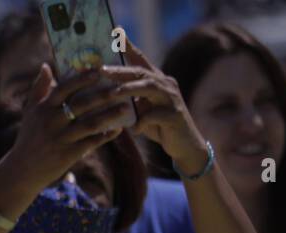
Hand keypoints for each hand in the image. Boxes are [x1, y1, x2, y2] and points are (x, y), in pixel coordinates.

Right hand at [0, 64, 132, 202]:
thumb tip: (46, 65)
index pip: (64, 89)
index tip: (98, 70)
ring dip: (110, 115)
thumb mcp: (30, 112)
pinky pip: (91, 143)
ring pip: (90, 124)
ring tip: (126, 107)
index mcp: (44, 109)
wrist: (22, 170)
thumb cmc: (28, 138)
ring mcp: (61, 139)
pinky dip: (105, 136)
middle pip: (82, 104)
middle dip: (103, 95)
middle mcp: (52, 122)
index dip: (81, 79)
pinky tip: (118, 130)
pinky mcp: (68, 155)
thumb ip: (39, 89)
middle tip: (122, 86)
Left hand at [102, 38, 207, 174]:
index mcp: (156, 82)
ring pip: (151, 88)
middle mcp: (165, 85)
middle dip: (121, 70)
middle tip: (101, 70)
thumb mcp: (140, 112)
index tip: (116, 34)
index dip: (129, 48)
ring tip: (113, 94)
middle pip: (142, 72)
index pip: (141, 61)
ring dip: (130, 90)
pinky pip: (156, 115)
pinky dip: (143, 121)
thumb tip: (104, 96)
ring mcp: (172, 99)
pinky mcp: (175, 116)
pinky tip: (134, 129)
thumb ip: (128, 102)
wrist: (184, 144)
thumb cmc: (158, 126)